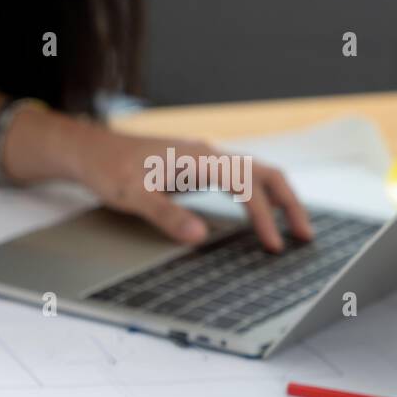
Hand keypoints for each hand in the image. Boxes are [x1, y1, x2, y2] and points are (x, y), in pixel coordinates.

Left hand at [79, 130, 313, 251]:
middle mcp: (209, 154)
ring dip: (278, 199)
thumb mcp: (132, 196)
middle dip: (289, 204)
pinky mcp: (199, 166)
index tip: (273, 245)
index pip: (246, 186)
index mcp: (199, 159)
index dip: (264, 216)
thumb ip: (166, 214)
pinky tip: (261, 214)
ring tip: (292, 229)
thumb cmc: (109, 171)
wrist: (92, 151)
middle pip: (265, 173)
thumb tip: (199, 236)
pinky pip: (241, 178)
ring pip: (256, 173)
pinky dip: (259, 195)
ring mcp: (206, 158)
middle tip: (305, 237)